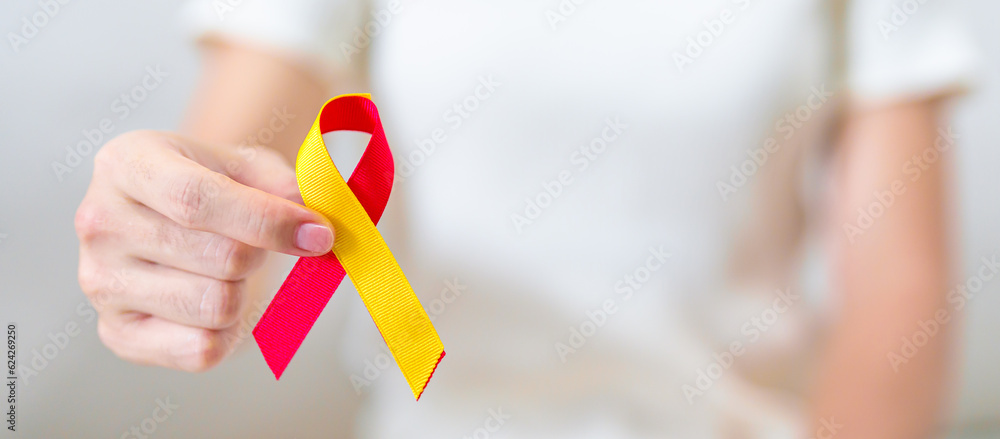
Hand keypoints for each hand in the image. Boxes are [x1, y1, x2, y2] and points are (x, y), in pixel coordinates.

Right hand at [75, 130, 333, 371]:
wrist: (173, 219)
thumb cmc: (212, 186)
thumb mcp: (246, 165)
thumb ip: (282, 186)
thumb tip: (309, 225)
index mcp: (127, 163)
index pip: (196, 199)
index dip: (267, 221)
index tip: (318, 234)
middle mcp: (100, 221)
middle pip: (220, 258)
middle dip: (260, 256)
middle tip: (254, 246)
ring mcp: (101, 281)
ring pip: (215, 305)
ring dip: (242, 292)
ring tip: (225, 272)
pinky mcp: (117, 333)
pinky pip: (200, 350)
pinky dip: (226, 332)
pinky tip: (213, 305)